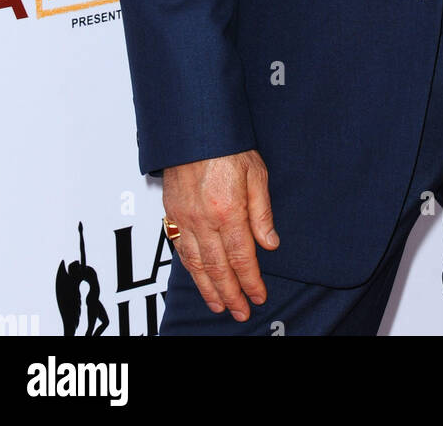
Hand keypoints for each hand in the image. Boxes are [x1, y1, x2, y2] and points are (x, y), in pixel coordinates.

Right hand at [163, 149, 278, 319]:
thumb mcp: (257, 173)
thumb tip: (270, 244)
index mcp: (228, 210)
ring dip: (208, 288)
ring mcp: (185, 218)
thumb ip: (262, 212)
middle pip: (218, 268)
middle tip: (240, 312)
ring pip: (196, 264)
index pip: (242, 257)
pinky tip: (198, 278)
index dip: (251, 281)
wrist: (195, 128)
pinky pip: (180, 249)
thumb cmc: (228, 146)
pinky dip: (190, 269)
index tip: (259, 296)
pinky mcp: (172, 213)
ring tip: (219, 305)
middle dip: (231, 294)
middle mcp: (203, 219)